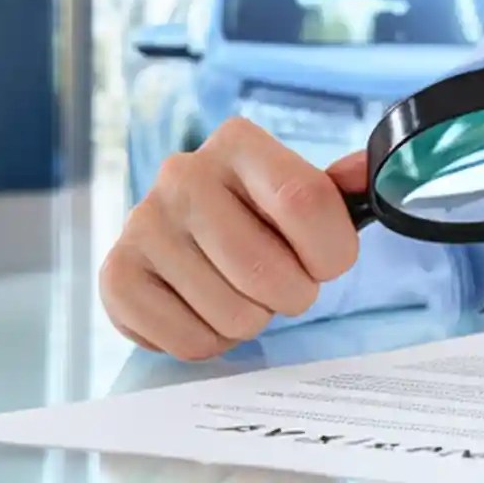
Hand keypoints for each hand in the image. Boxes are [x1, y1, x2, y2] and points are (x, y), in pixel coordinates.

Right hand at [100, 118, 364, 360]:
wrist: (187, 236)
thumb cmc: (261, 215)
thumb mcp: (306, 191)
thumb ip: (343, 187)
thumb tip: (366, 173)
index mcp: (240, 142)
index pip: (306, 202)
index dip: (331, 250)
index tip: (327, 260)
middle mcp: (183, 174)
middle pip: (267, 269)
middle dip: (293, 294)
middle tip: (282, 283)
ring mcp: (142, 223)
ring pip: (232, 313)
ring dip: (252, 319)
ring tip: (240, 291)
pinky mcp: (117, 274)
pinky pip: (188, 341)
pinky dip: (212, 341)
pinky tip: (205, 308)